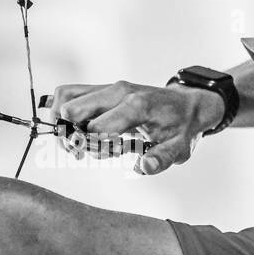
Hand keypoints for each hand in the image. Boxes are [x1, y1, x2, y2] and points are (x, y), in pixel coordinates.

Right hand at [50, 80, 224, 174]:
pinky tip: (80, 132)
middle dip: (73, 137)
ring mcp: (108, 88)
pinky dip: (65, 113)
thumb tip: (145, 166)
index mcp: (136, 105)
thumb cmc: (182, 127)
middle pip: (72, 109)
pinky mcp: (102, 89)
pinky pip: (71, 94)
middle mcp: (118, 91)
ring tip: (81, 143)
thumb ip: (162, 159)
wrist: (188, 106)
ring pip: (65, 97)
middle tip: (88, 152)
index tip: (109, 155)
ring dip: (64, 124)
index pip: (96, 127)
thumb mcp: (179, 148)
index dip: (95, 148)